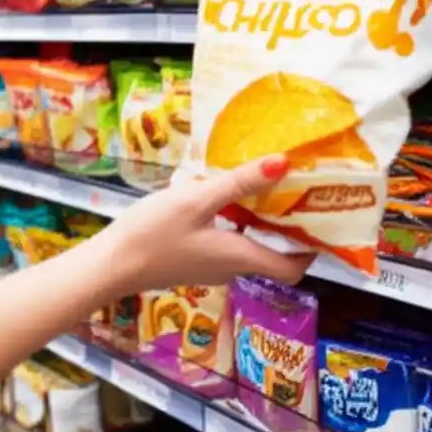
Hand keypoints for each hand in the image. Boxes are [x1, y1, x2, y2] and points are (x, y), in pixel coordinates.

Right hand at [94, 155, 312, 296]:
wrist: (109, 266)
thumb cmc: (152, 234)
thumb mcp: (197, 200)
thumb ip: (239, 182)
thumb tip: (284, 163)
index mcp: (240, 256)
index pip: (292, 269)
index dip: (312, 251)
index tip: (323, 223)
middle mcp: (231, 267)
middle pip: (273, 255)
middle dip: (288, 228)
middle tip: (297, 195)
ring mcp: (210, 267)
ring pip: (248, 246)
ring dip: (259, 222)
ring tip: (264, 188)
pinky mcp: (192, 260)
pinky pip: (225, 242)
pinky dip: (234, 222)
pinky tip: (221, 197)